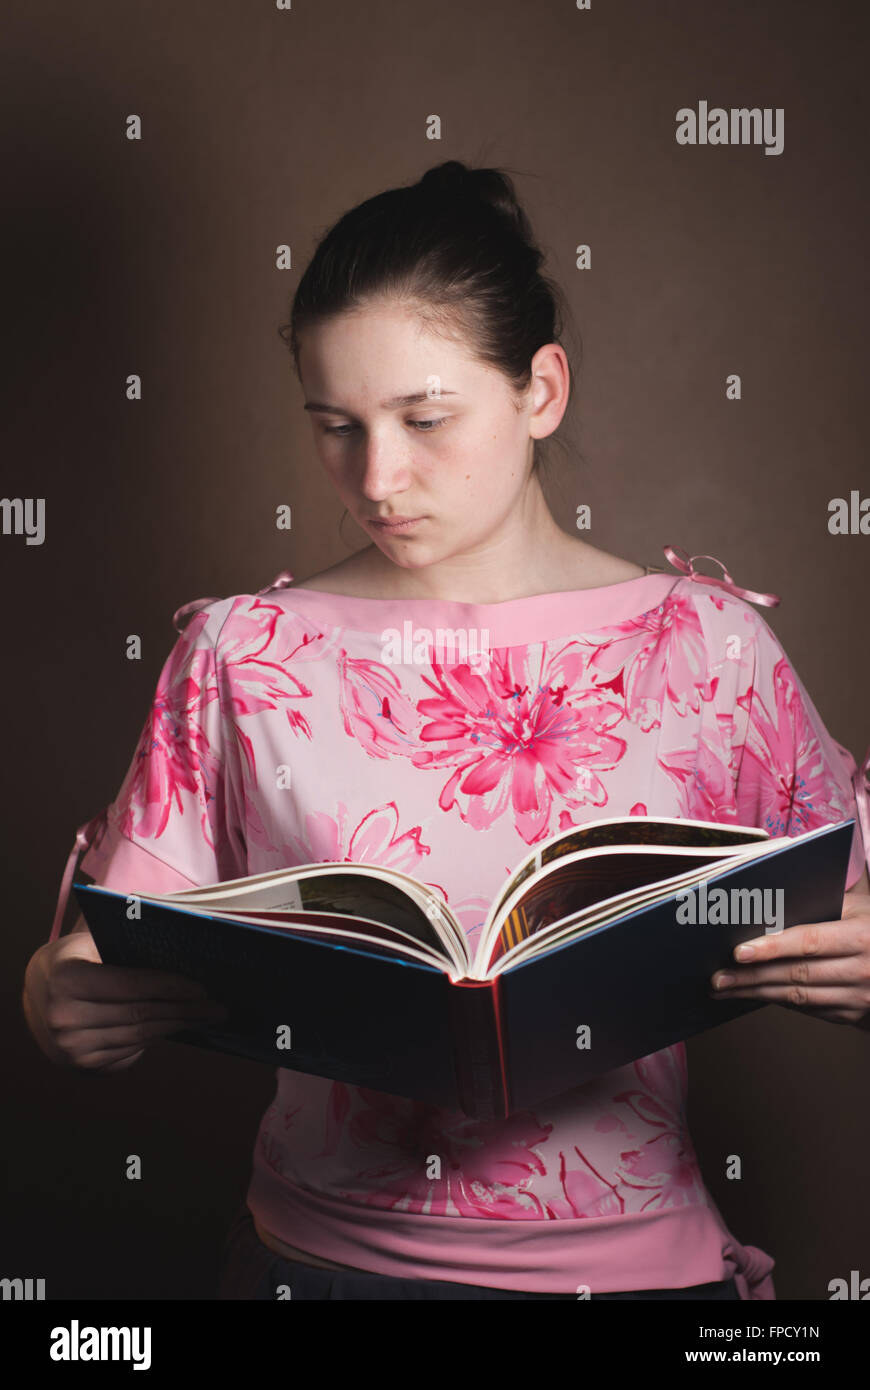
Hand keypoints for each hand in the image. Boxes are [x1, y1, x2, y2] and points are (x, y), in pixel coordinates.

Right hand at [23, 927, 228, 1071]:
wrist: (38, 992)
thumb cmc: (77, 957)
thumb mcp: (92, 940)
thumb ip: (128, 938)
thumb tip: (184, 932)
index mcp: (67, 979)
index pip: (130, 985)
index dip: (170, 987)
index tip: (202, 988)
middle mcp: (64, 1018)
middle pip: (139, 1015)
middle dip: (184, 1010)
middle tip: (218, 1008)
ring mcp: (70, 1048)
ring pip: (138, 1036)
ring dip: (177, 1027)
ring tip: (206, 1018)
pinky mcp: (81, 1065)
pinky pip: (129, 1051)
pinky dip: (157, 1038)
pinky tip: (179, 1028)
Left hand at [709, 888, 869, 1029]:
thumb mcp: (863, 908)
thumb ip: (827, 904)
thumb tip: (773, 903)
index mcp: (863, 937)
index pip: (810, 942)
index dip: (773, 947)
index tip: (738, 952)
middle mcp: (864, 971)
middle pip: (797, 975)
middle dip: (751, 977)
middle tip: (716, 977)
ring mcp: (861, 999)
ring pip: (800, 998)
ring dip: (757, 994)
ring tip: (724, 989)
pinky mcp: (855, 1017)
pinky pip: (810, 1010)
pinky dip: (780, 1002)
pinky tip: (755, 995)